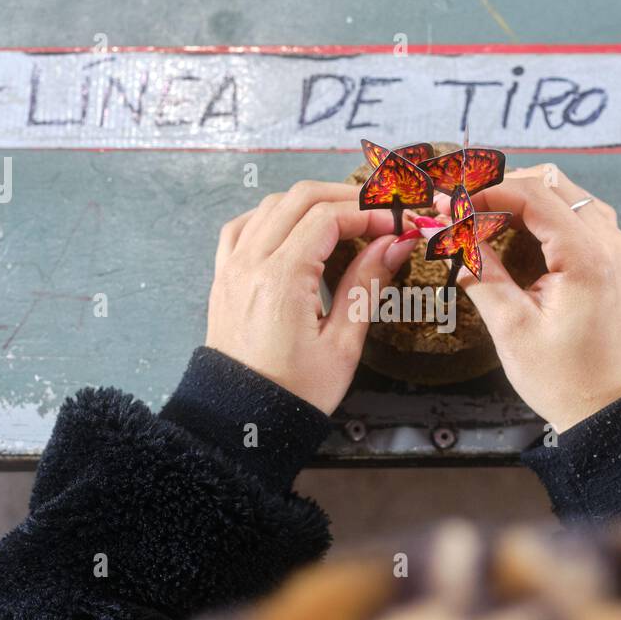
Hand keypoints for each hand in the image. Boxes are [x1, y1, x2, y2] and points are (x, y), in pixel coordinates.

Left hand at [207, 181, 418, 414]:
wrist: (243, 422)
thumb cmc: (295, 393)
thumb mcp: (343, 345)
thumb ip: (366, 285)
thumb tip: (394, 243)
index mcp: (281, 279)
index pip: (327, 218)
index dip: (368, 213)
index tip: (397, 223)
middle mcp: (250, 263)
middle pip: (298, 198)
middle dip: (344, 197)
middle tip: (379, 211)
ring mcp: (231, 267)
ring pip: (270, 205)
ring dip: (310, 203)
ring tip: (345, 218)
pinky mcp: (223, 278)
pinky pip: (243, 226)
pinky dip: (272, 216)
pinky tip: (294, 229)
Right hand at [439, 165, 620, 432]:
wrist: (608, 410)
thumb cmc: (561, 378)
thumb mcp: (510, 326)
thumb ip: (479, 271)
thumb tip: (447, 233)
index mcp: (587, 257)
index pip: (533, 195)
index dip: (485, 191)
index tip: (449, 203)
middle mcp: (610, 243)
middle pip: (553, 183)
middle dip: (502, 187)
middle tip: (460, 207)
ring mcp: (618, 249)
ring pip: (568, 196)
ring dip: (524, 198)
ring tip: (482, 217)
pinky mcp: (615, 261)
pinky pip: (579, 217)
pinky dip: (545, 214)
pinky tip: (515, 231)